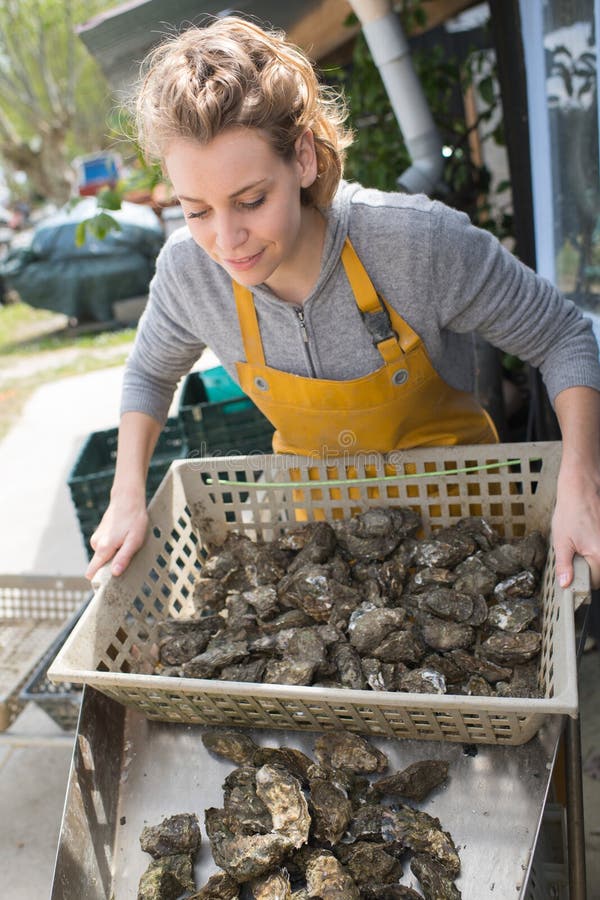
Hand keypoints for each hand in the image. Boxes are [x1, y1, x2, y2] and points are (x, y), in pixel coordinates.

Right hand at [85, 491, 147, 580]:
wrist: (128, 499)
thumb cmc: (134, 520)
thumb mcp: (134, 541)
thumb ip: (124, 557)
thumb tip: (115, 574)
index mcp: (103, 548)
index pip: (91, 573)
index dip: (99, 582)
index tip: (111, 585)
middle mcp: (96, 544)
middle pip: (98, 566)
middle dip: (110, 568)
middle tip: (127, 563)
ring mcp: (96, 538)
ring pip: (102, 557)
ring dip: (113, 556)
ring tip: (127, 547)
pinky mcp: (99, 534)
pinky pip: (104, 549)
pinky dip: (113, 549)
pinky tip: (124, 541)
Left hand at [552, 465, 599, 588]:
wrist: (582, 488)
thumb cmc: (571, 510)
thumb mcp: (561, 541)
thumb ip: (564, 565)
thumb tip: (565, 583)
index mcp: (599, 555)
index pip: (595, 582)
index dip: (581, 580)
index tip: (572, 575)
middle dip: (588, 568)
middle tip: (576, 553)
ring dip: (593, 557)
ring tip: (582, 541)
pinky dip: (596, 547)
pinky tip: (588, 535)